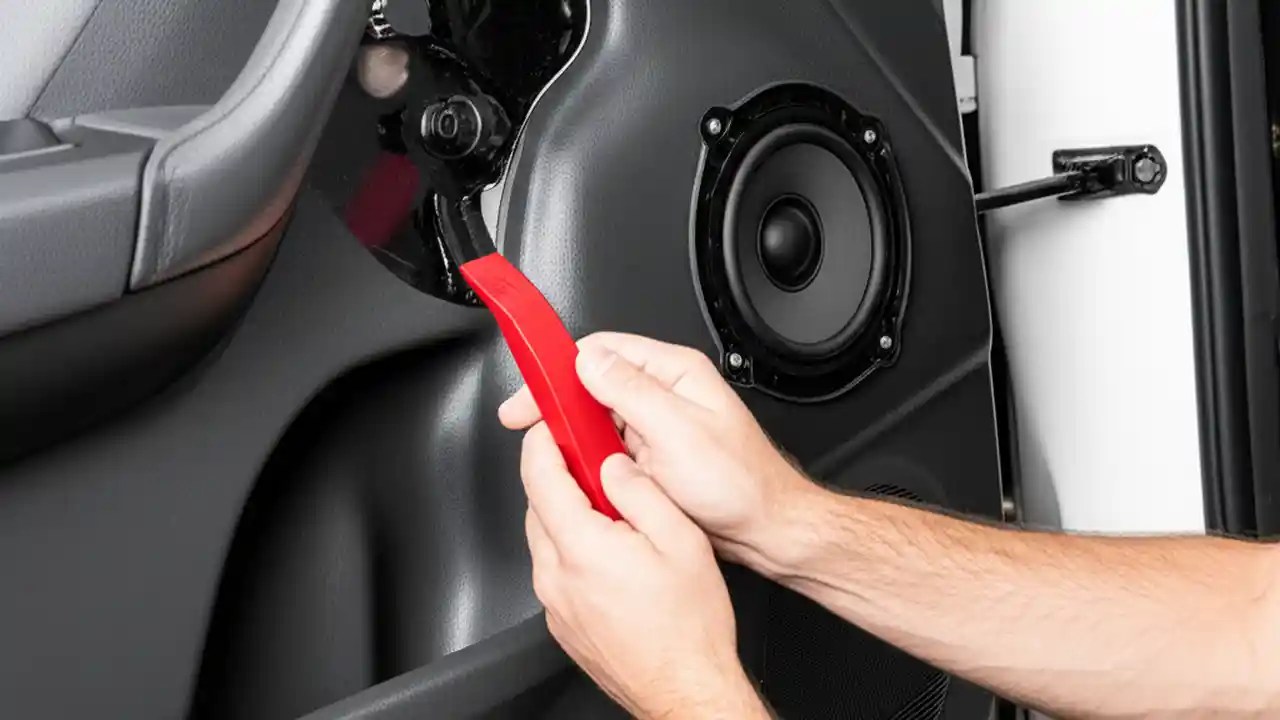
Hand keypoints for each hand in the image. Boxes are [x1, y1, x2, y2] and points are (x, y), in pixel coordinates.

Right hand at [500, 332, 820, 572]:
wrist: (765, 530)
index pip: (601, 352)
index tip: (530, 397)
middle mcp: (665, 393)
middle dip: (557, 405)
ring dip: (573, 435)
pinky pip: (607, 449)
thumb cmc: (741, 484)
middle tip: (526, 426)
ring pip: (596, 419)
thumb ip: (631, 392)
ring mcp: (657, 424)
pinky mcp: (652, 454)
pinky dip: (588, 459)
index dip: (558, 372)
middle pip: (593, 384)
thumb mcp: (679, 432)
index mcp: (675, 372)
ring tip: (553, 454)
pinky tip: (582, 474)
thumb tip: (588, 362)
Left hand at [520, 422, 769, 719]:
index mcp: (581, 547)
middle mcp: (556, 576)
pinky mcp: (561, 623)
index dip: (542, 441)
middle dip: (559, 475)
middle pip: (537, 504)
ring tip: (612, 511)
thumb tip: (614, 465)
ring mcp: (554, 603)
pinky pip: (554, 570)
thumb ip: (641, 492)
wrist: (686, 690)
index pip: (539, 476)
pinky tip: (611, 553)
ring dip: (566, 513)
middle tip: (594, 461)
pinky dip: (571, 549)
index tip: (552, 425)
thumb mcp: (680, 540)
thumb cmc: (689, 628)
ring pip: (545, 537)